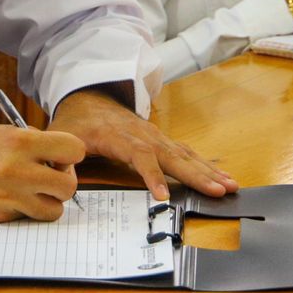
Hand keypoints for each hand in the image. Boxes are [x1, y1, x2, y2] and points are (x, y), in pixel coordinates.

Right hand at [0, 124, 84, 221]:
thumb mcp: (5, 131)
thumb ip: (36, 142)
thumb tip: (61, 159)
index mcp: (21, 141)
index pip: (74, 150)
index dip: (71, 154)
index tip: (61, 157)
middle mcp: (17, 169)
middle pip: (69, 186)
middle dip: (63, 183)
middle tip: (50, 178)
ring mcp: (8, 196)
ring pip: (54, 210)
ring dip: (48, 202)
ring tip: (33, 192)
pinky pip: (27, 217)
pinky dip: (24, 210)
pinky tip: (10, 198)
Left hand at [48, 89, 236, 201]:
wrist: (89, 95)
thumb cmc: (76, 120)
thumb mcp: (61, 135)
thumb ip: (61, 157)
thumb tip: (61, 179)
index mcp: (118, 135)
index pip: (139, 156)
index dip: (151, 176)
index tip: (163, 196)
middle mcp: (143, 134)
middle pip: (172, 156)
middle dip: (197, 175)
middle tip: (219, 191)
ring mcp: (156, 136)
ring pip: (186, 154)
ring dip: (209, 171)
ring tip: (231, 186)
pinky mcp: (163, 140)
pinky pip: (187, 153)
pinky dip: (207, 165)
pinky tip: (223, 178)